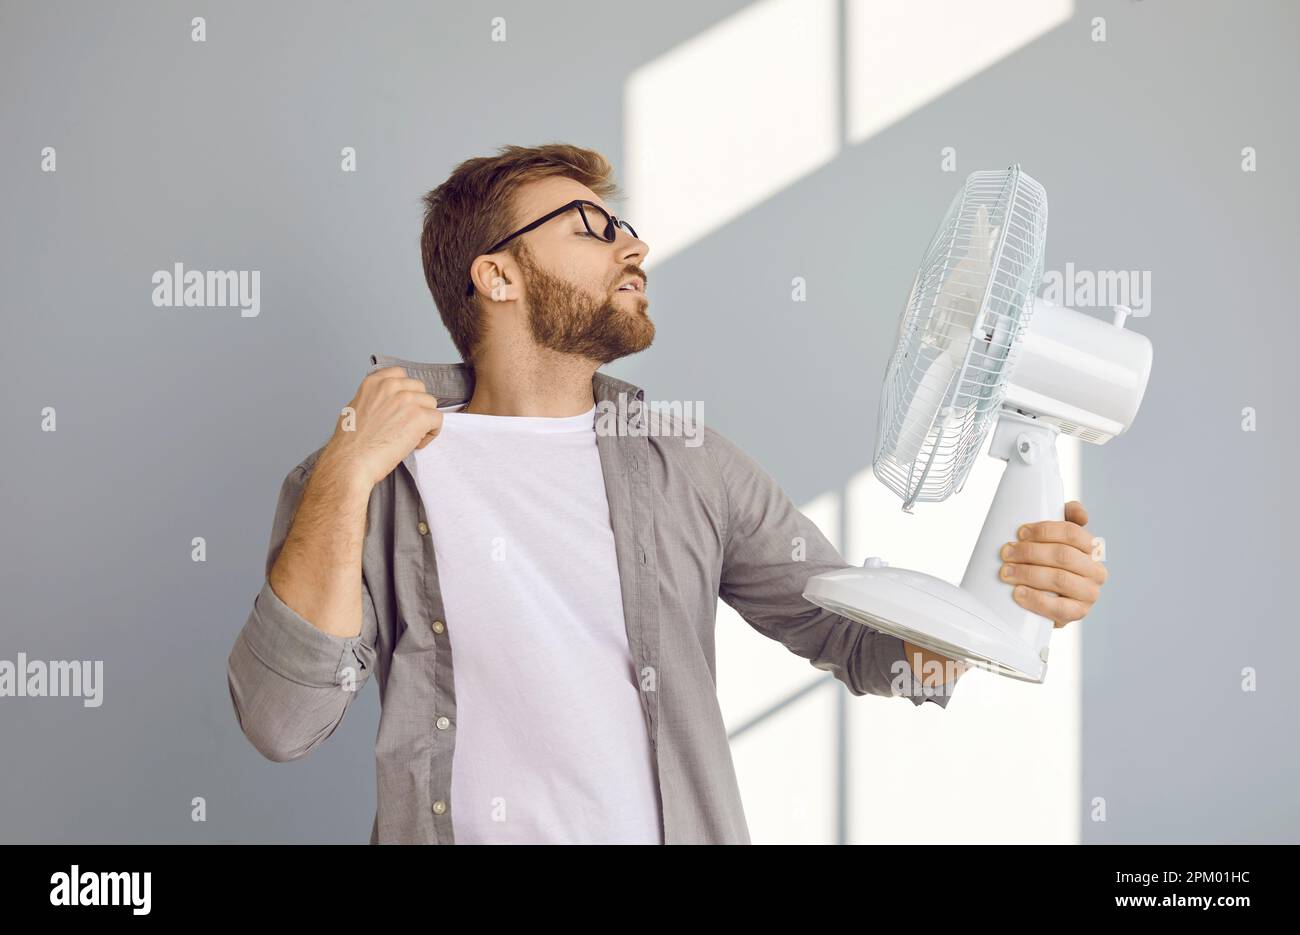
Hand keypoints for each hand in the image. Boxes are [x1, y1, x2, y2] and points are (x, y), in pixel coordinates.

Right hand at [320, 366, 444, 489]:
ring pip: (431, 404)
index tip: (402, 407)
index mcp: (374, 383)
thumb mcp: (354, 409)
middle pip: (420, 389)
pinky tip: (415, 444)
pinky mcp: (419, 416)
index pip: (400, 374)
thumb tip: (385, 402)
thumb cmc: (350, 444)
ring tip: (408, 437)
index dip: (406, 392)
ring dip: (424, 421)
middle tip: (404, 426)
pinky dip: (431, 433)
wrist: (351, 462)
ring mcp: (407, 399)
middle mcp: (391, 386)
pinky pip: (438, 420)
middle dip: (417, 407)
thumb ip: (373, 399)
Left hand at [998, 500, 1106, 627]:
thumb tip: (1078, 511)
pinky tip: (1018, 593)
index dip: (1044, 530)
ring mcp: (1089, 594)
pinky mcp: (1078, 613)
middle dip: (1029, 552)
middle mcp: (1096, 570)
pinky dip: (1035, 600)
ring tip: (1006, 572)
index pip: (1072, 532)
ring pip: (1059, 579)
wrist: (1047, 601)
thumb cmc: (1048, 563)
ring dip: (1028, 574)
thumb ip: (1064, 518)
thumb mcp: (1055, 540)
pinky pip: (1058, 608)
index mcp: (1092, 548)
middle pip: (1062, 555)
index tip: (1020, 532)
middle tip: (1006, 553)